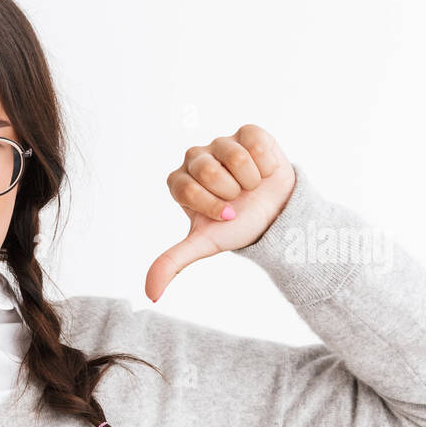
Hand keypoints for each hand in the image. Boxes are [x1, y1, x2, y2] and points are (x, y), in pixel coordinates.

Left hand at [144, 124, 295, 301]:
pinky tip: (263, 172)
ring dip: (249, 179)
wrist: (275, 215)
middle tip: (238, 200)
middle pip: (208, 171)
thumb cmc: (236, 226)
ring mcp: (220, 143)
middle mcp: (195, 159)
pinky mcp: (247, 132)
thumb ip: (171, 263)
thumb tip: (151, 294)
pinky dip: (265, 164)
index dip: (212, 206)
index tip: (225, 215)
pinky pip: (255, 143)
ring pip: (234, 156)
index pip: (187, 189)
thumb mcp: (203, 244)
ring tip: (251, 187)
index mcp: (179, 181)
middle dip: (230, 192)